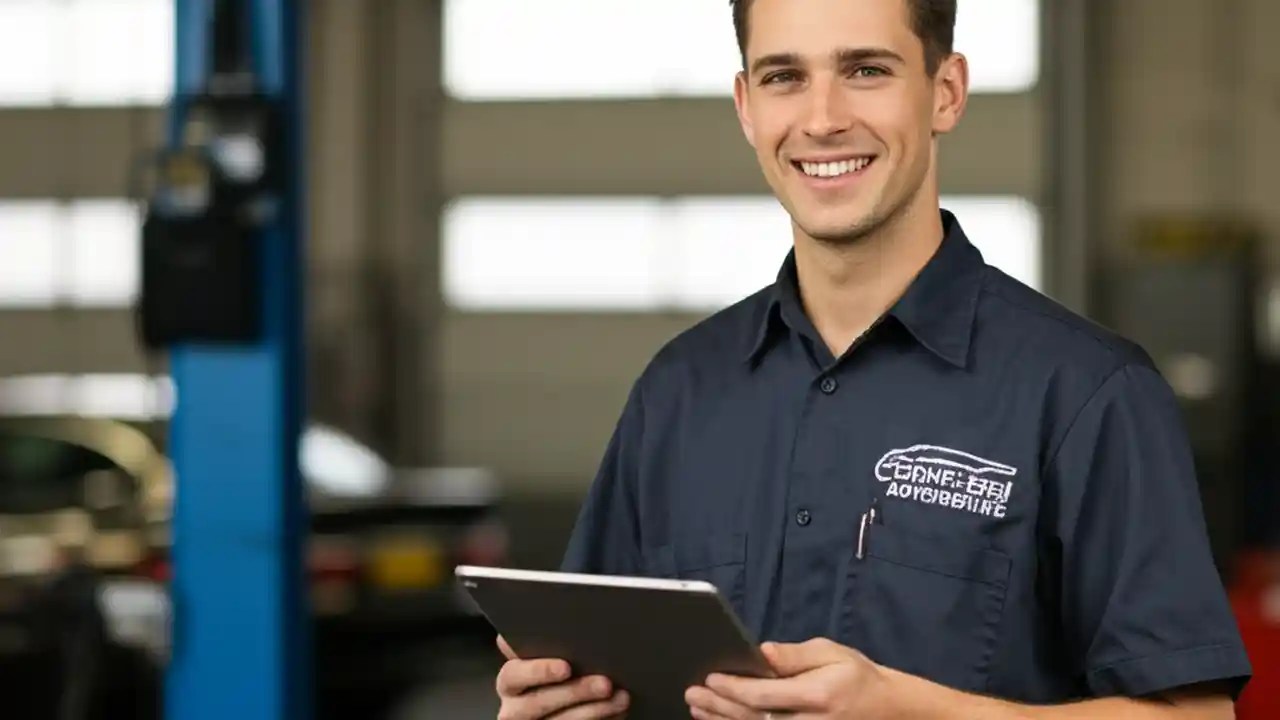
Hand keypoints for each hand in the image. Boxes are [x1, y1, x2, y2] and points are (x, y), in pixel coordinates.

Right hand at [494, 635, 630, 718]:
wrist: (571, 699)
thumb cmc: (561, 669)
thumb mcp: (552, 654)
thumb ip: (547, 643)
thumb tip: (563, 621)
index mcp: (511, 682)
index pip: (512, 675)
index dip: (538, 671)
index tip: (566, 667)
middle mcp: (515, 709)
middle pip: (537, 703)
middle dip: (574, 692)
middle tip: (604, 683)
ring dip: (594, 710)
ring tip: (620, 697)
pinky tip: (618, 709)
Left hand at [685, 638, 891, 719]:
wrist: (885, 710)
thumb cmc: (855, 676)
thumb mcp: (831, 653)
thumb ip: (796, 655)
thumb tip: (763, 652)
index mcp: (816, 696)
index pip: (764, 697)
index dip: (734, 689)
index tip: (710, 679)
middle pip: (753, 719)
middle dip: (719, 706)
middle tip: (692, 694)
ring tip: (698, 710)